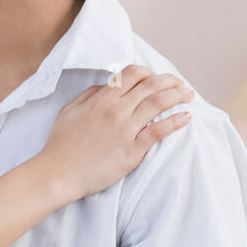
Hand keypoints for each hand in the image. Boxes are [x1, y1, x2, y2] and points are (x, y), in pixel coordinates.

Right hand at [41, 64, 193, 201]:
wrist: (58, 173)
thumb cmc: (61, 144)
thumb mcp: (69, 111)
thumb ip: (89, 95)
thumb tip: (106, 85)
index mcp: (101, 99)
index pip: (132, 74)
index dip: (148, 73)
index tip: (156, 78)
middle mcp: (115, 110)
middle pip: (151, 85)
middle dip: (170, 81)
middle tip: (181, 84)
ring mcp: (125, 130)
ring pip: (158, 103)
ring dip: (178, 96)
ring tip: (188, 96)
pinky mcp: (132, 150)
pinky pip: (158, 131)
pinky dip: (175, 121)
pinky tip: (186, 117)